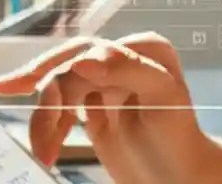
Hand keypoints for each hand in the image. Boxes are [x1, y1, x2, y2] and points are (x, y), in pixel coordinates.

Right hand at [0, 31, 221, 183]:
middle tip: (39, 132)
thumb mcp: (163, 95)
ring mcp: (103, 84)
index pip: (90, 53)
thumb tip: (85, 60)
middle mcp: (120, 61)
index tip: (49, 98)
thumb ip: (128, 69)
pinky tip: (44, 146)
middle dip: (46, 101)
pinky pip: (59, 111)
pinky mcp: (92, 108)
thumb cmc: (180, 139)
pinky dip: (48, 128)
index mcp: (140, 49)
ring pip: (58, 92)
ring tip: (43, 151)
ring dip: (43, 121)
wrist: (182, 179)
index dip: (65, 72)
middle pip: (67, 69)